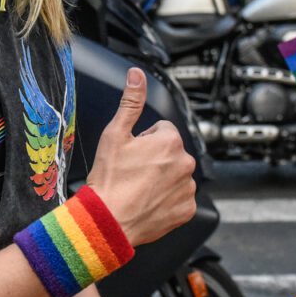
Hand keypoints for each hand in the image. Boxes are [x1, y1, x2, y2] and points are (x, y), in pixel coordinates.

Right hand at [86, 68, 195, 245]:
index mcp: (171, 141)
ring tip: (139, 188)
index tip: (131, 155)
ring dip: (162, 179)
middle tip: (133, 172)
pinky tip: (148, 202)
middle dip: (155, 159)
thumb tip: (137, 75)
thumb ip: (131, 102)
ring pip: (175, 175)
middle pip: (171, 153)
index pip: (161, 131)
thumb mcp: (115, 134)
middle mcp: (185, 162)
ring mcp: (188, 188)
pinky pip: (179, 199)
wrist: (107, 221)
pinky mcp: (188, 209)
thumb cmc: (109, 179)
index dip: (143, 141)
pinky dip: (167, 200)